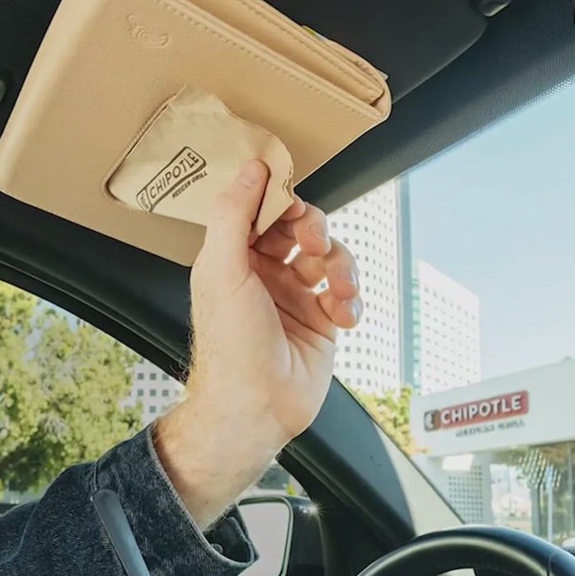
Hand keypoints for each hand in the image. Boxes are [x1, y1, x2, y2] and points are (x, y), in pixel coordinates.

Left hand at [155, 160, 361, 526]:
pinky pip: (347, 296)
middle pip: (302, 230)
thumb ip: (235, 215)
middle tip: (315, 243)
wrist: (256, 406)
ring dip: (342, 265)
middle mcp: (265, 275)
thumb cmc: (231, 346)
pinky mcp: (322, 323)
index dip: (281, 202)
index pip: (263, 212)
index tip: (293, 200)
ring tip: (338, 286)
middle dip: (316, 230)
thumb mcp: (222, 270)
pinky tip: (343, 315)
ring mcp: (295, 299)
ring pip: (331, 259)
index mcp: (234, 259)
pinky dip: (351, 301)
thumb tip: (251, 169)